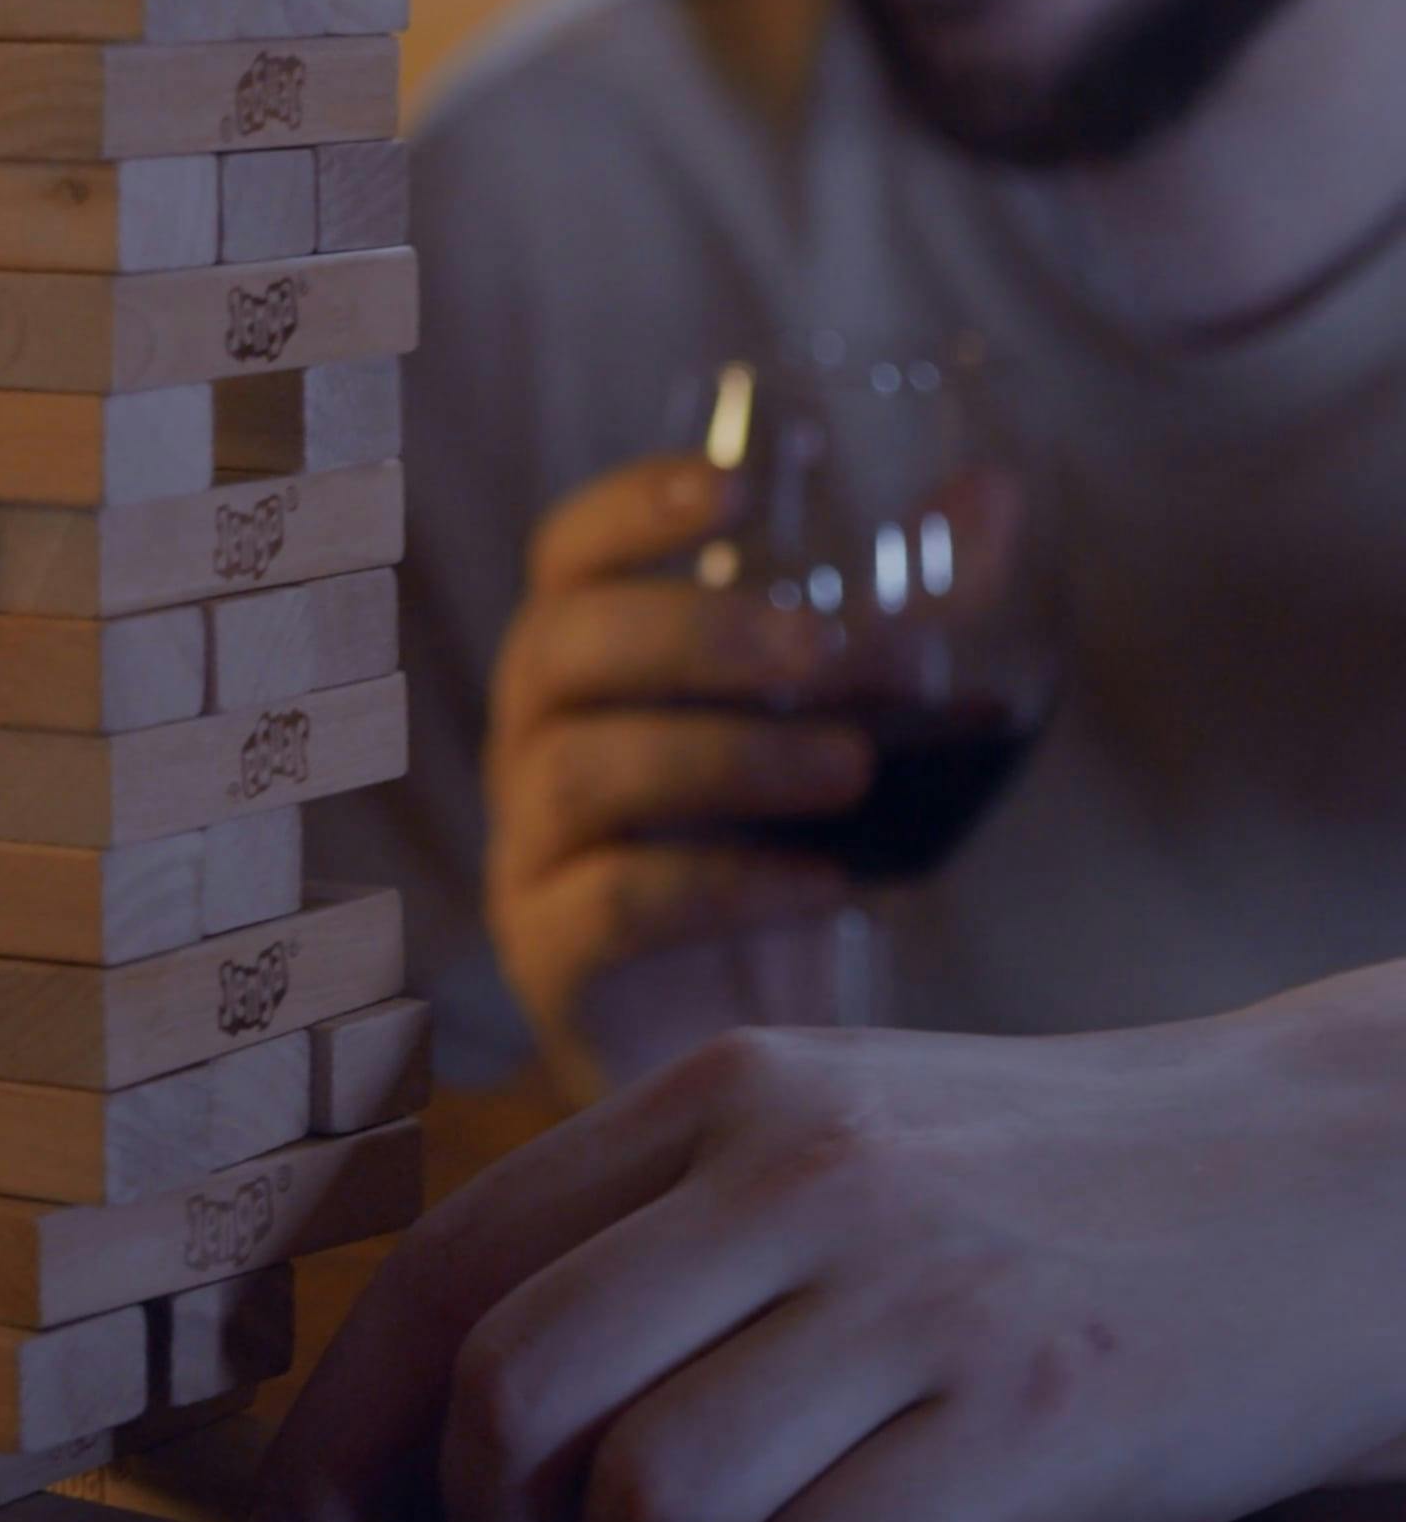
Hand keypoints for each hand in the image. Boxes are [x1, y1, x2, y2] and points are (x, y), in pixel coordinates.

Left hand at [246, 971, 1405, 1521]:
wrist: (1316, 1175)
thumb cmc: (1039, 1179)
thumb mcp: (831, 1129)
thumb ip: (654, 1223)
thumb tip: (443, 1398)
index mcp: (725, 1093)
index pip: (456, 1261)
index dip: (339, 1427)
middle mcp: (800, 1172)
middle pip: (513, 1390)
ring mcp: (916, 1294)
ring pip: (647, 1501)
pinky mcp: (1031, 1423)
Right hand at [486, 453, 871, 1068]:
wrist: (727, 1034)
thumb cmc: (770, 839)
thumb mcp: (838, 719)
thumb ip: (907, 608)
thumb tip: (994, 494)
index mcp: (588, 657)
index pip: (569, 553)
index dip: (633, 507)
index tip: (734, 487)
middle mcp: (535, 735)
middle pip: (563, 646)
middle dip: (697, 634)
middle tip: (825, 652)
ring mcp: (528, 846)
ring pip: (584, 770)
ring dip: (726, 756)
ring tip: (852, 768)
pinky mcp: (548, 955)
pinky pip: (611, 904)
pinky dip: (723, 886)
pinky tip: (823, 885)